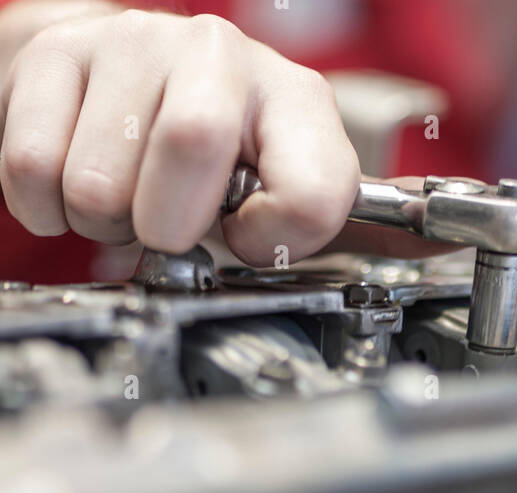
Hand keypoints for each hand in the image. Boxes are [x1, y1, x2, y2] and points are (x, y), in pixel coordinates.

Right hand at [0, 5, 359, 264]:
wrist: (128, 94)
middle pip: (192, 143)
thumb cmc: (211, 164)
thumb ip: (280, 235)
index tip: (244, 237)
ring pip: (97, 184)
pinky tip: (74, 179)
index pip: (311, 192)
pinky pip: (33, 169)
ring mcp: (135, 43)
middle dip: (166, 225)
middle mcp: (219, 52)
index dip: (270, 242)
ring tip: (123, 196)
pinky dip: (47, 208)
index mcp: (294, 100)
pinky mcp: (56, 53)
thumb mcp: (271, 201)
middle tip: (165, 224)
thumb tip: (251, 253)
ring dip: (102, 221)